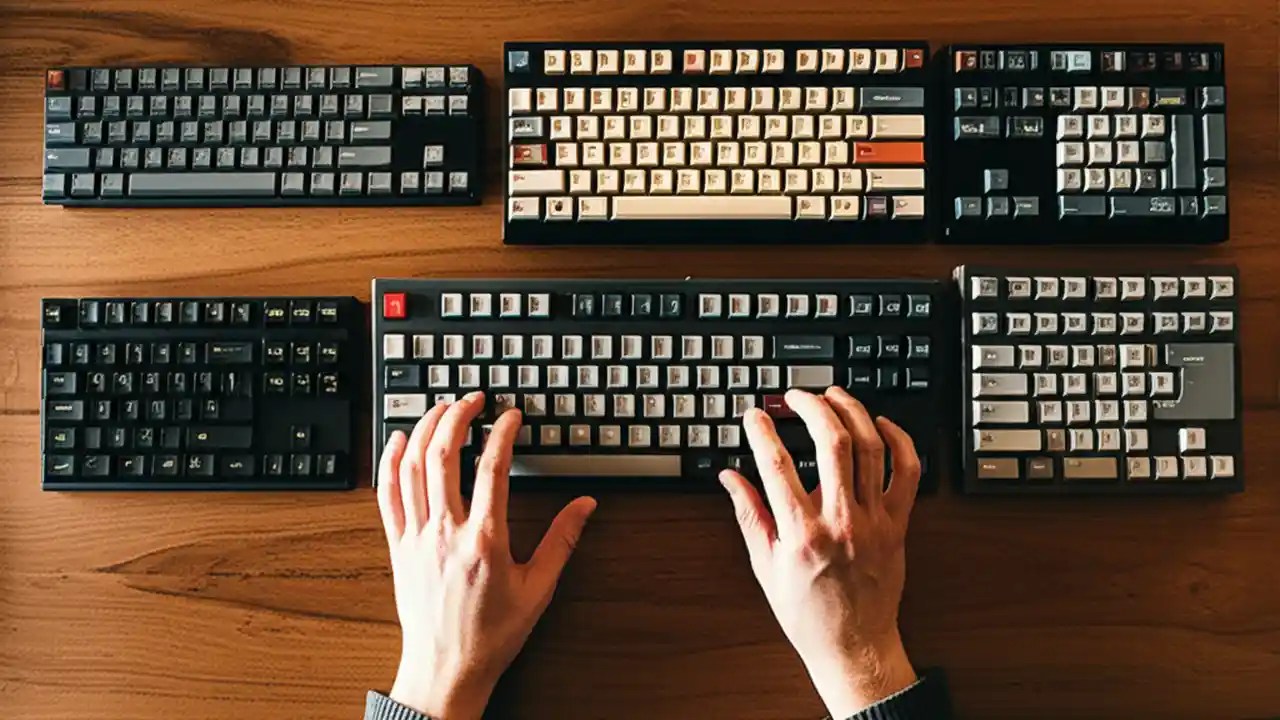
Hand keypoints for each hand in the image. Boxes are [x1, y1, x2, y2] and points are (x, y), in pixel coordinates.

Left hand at [376, 391, 596, 719]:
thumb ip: (562, 540)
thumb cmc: (491, 635)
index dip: (502, 432)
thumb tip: (585, 505)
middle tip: (472, 399)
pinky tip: (398, 441)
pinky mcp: (399, 547)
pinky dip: (390, 462)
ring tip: (440, 409)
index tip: (510, 415)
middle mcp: (446, 533)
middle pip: (443, 455)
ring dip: (425, 429)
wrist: (447, 670)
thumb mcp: (539, 588)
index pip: (491, 468)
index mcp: (484, 541)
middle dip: (456, 416)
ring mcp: (417, 538)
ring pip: (412, 467)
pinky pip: (386, 495)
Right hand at [720, 387, 920, 718]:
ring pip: (870, 448)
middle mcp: (841, 521)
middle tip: (795, 396)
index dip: (762, 431)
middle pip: (832, 443)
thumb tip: (729, 477)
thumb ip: (749, 515)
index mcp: (802, 533)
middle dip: (811, 407)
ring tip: (833, 395)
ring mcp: (874, 520)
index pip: (777, 465)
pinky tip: (881, 425)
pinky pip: (907, 472)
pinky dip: (899, 441)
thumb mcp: (765, 566)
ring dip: (852, 412)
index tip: (755, 415)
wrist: (854, 645)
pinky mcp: (897, 524)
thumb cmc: (808, 613)